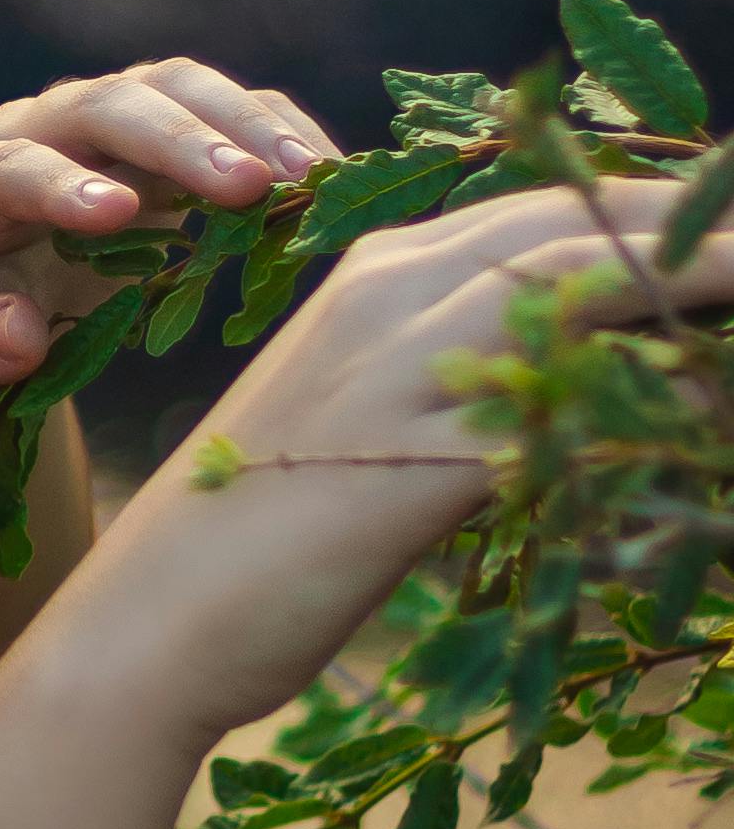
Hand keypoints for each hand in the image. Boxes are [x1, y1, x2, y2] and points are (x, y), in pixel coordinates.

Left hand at [0, 59, 336, 459]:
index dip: (56, 184)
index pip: (4, 169)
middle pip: (104, 106)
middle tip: (253, 187)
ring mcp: (95, 130)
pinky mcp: (152, 145)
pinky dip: (272, 131)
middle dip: (179, 140)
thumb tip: (21, 333)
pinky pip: (218, 115)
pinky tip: (325, 176)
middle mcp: (29, 134)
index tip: (114, 216)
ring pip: (171, 90)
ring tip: (308, 177)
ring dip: (242, 123)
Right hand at [63, 183, 733, 752]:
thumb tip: (586, 377)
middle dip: (701, 226)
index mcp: (374, 270)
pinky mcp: (418, 461)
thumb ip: (460, 374)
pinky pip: (566, 413)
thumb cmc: (259, 530)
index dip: (656, 207)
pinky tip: (708, 413)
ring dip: (695, 283)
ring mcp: (402, 371)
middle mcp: (389, 293)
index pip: (550, 207)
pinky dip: (647, 404)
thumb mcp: (364, 416)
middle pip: (581, 228)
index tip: (733, 216)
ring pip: (581, 291)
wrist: (152, 621)